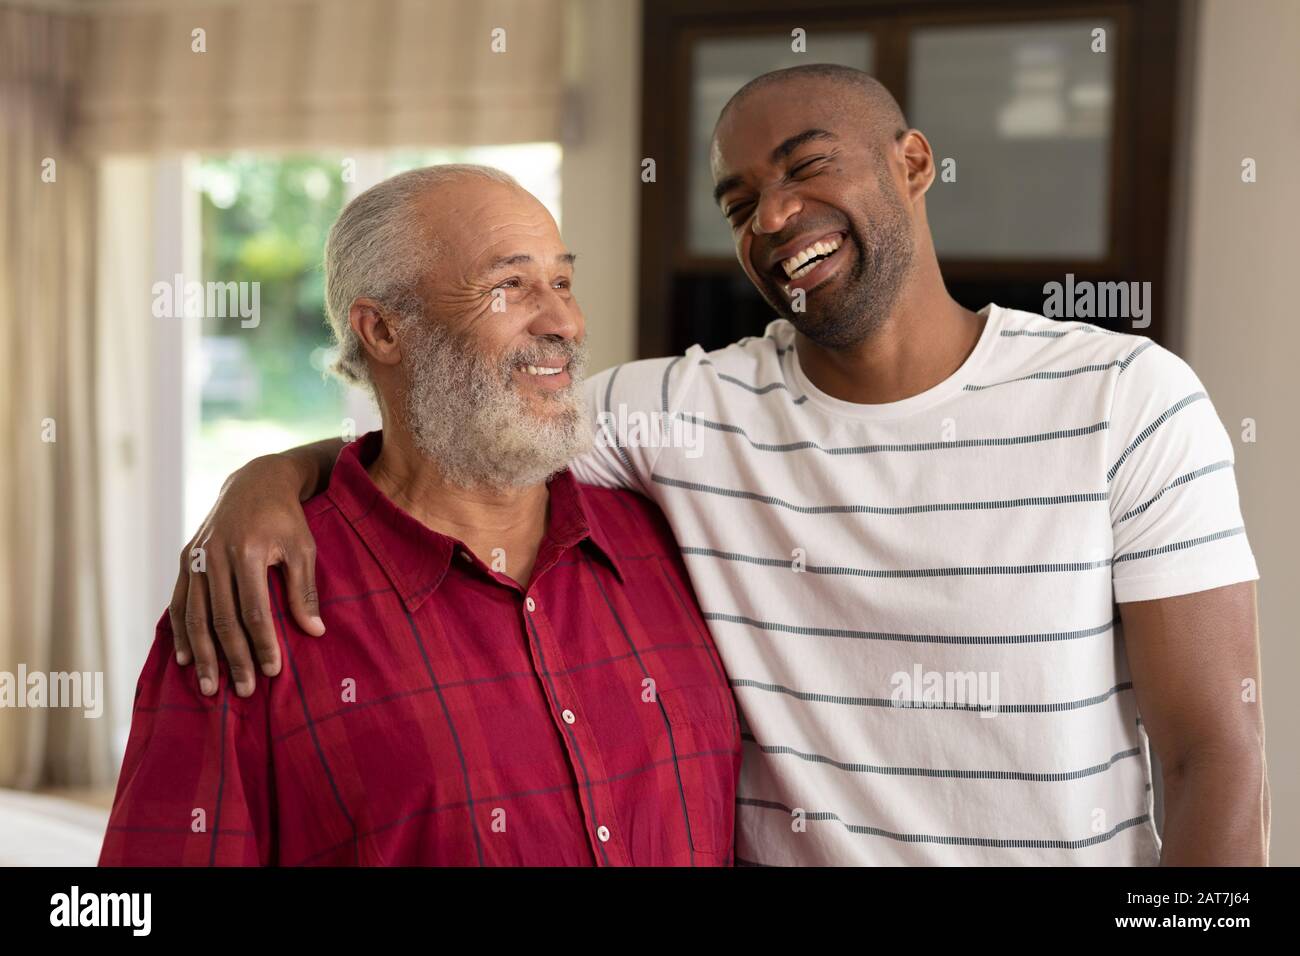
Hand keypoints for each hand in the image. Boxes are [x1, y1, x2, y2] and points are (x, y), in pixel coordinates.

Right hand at [169, 455, 325, 697]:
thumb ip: (305, 591)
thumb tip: (314, 632)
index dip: (262, 643)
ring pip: (195, 616)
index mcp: (249, 550)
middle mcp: (216, 555)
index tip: (273, 671)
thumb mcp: (303, 548)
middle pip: (221, 619)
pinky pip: (179, 602)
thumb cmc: (286, 519)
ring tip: (210, 687)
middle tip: (244, 690)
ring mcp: (196, 557)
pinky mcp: (186, 559)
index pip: (254, 609)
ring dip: (202, 655)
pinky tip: (186, 659)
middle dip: (233, 658)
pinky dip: (181, 632)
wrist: (255, 482)